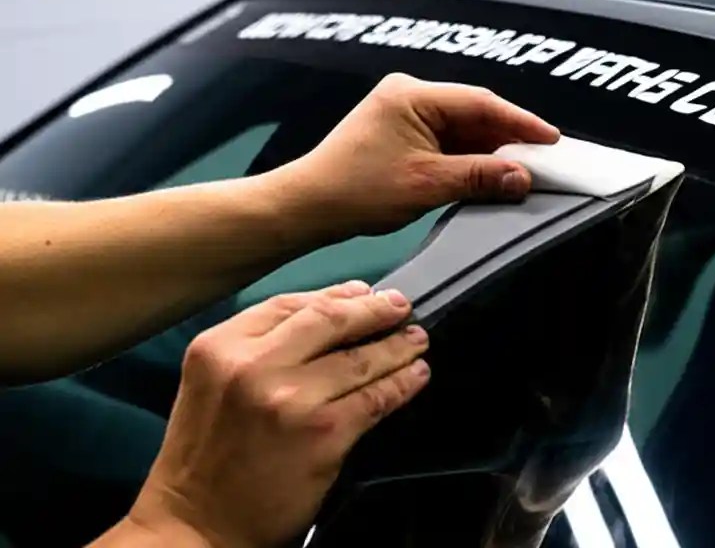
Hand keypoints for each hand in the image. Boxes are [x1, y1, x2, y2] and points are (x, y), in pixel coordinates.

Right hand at [123, 281, 428, 546]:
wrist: (195, 524)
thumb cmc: (206, 455)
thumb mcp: (213, 382)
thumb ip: (259, 347)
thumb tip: (332, 311)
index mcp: (219, 347)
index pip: (289, 303)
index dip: (336, 294)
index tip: (364, 292)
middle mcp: (253, 366)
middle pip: (330, 319)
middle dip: (375, 309)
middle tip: (401, 307)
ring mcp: (292, 399)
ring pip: (361, 358)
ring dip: (398, 345)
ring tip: (416, 340)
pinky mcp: (325, 433)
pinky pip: (376, 397)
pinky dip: (403, 383)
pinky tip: (416, 375)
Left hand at [276, 74, 558, 236]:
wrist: (309, 205)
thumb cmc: (354, 190)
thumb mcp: (427, 184)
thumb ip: (479, 176)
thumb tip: (521, 176)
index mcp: (411, 95)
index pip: (481, 103)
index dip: (521, 122)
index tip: (551, 140)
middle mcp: (409, 95)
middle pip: (476, 113)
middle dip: (510, 138)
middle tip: (544, 161)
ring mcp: (405, 112)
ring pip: (464, 128)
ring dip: (490, 150)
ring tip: (521, 172)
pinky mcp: (403, 132)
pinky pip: (448, 140)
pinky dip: (471, 157)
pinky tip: (490, 174)